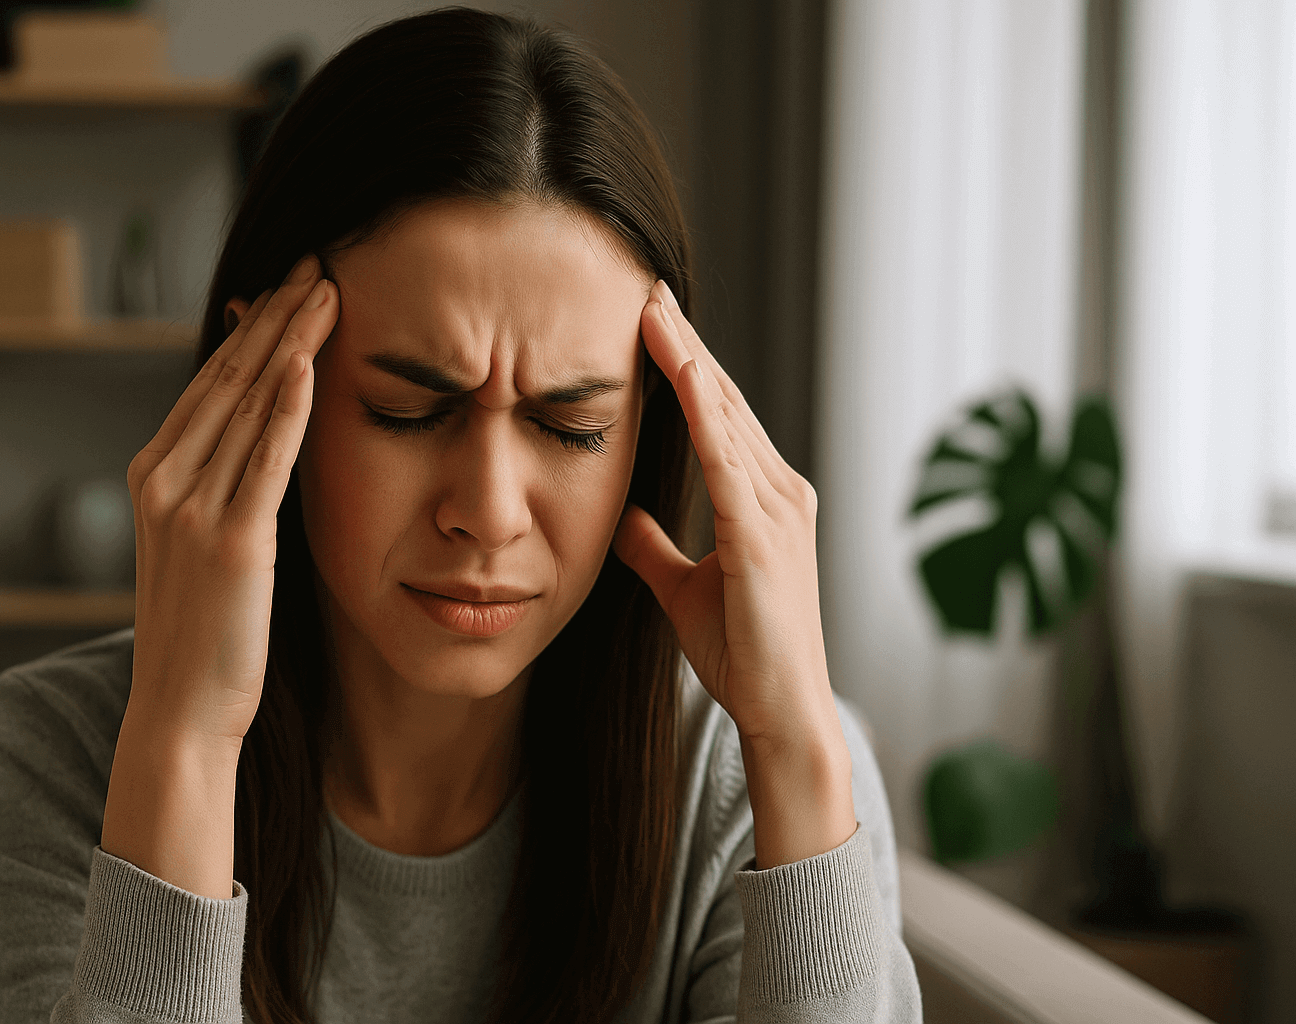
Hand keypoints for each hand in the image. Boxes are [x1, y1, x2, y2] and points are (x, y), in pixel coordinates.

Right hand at [126, 254, 337, 743]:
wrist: (181, 711)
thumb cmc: (204, 633)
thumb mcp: (199, 545)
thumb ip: (220, 487)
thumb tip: (256, 438)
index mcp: (154, 475)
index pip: (212, 383)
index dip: (254, 329)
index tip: (292, 285)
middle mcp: (163, 480)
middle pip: (227, 377)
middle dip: (275, 314)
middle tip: (318, 260)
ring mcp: (191, 509)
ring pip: (246, 403)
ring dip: (289, 340)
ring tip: (328, 288)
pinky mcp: (231, 542)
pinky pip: (264, 459)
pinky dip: (286, 406)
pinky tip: (309, 361)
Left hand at [613, 280, 854, 865]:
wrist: (779, 710)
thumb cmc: (742, 653)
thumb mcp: (682, 588)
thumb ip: (655, 549)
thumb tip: (621, 517)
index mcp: (764, 499)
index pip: (718, 416)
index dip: (685, 367)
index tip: (650, 322)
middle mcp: (780, 492)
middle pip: (724, 400)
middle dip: (685, 344)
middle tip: (648, 290)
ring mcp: (778, 510)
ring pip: (725, 415)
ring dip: (689, 359)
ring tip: (652, 310)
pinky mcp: (762, 535)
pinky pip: (726, 458)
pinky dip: (702, 408)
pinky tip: (677, 369)